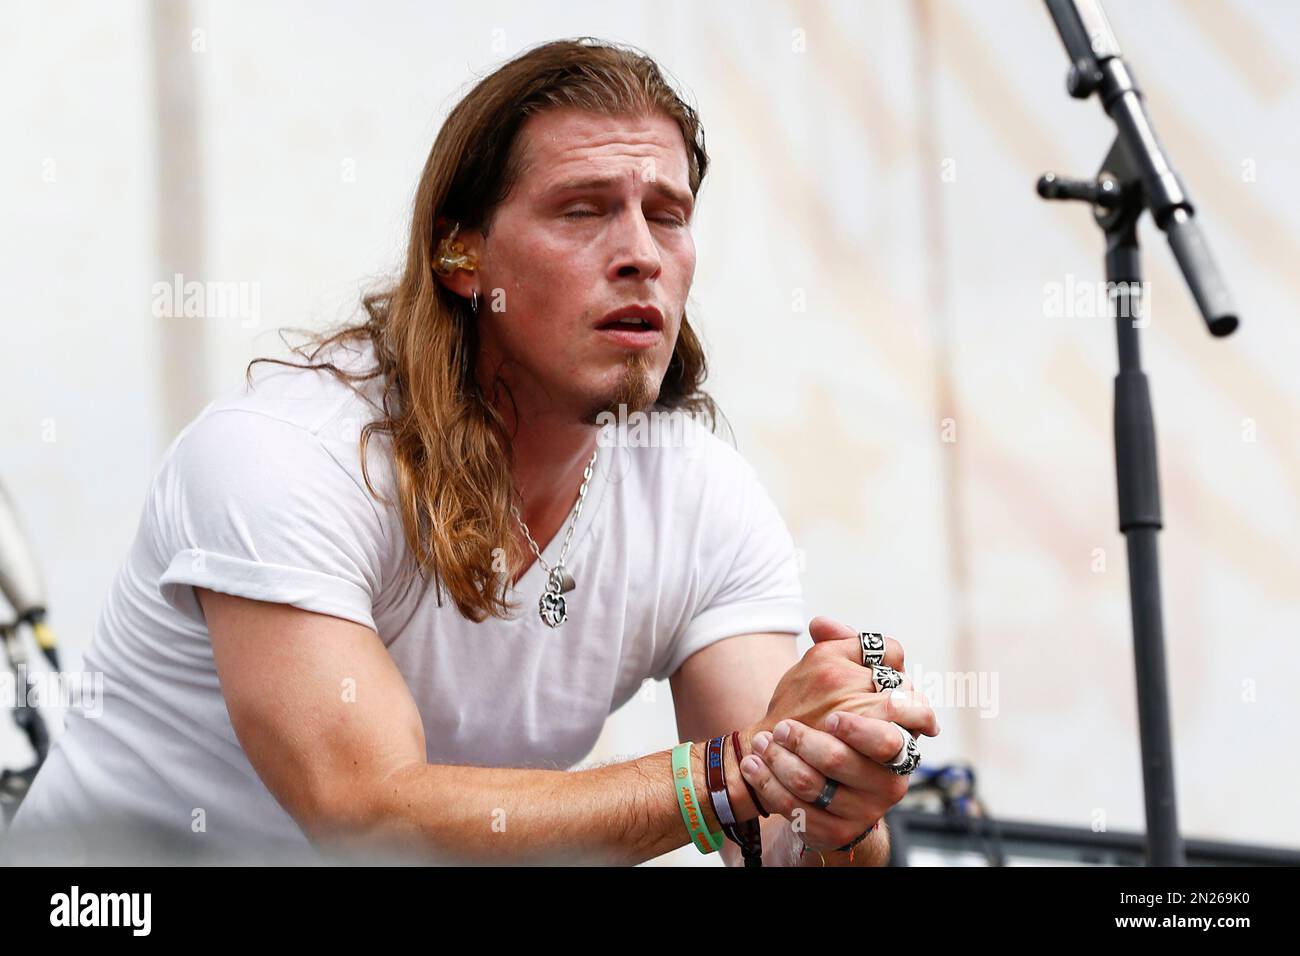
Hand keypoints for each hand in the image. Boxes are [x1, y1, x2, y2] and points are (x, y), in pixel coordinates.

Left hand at [738, 617, 939, 851]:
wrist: (814, 768)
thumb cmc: (831, 713)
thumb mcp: (839, 673)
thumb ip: (842, 644)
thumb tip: (820, 623)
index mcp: (899, 739)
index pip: (896, 736)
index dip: (864, 728)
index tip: (832, 719)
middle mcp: (889, 779)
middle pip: (848, 762)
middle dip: (811, 744)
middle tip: (784, 729)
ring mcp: (864, 808)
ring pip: (814, 786)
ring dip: (781, 760)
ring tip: (763, 741)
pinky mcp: (835, 830)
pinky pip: (797, 812)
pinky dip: (768, 786)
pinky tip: (755, 766)